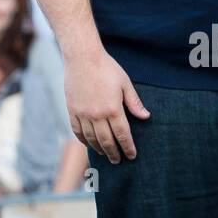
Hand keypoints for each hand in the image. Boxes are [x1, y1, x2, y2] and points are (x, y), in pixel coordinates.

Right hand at [63, 46, 149, 162]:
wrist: (82, 57)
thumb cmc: (107, 68)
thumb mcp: (125, 83)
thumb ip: (134, 103)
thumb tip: (145, 117)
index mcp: (113, 109)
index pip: (123, 135)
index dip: (128, 147)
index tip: (131, 155)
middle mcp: (97, 115)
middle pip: (107, 141)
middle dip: (114, 153)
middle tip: (118, 160)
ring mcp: (83, 114)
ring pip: (91, 139)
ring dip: (99, 149)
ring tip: (106, 155)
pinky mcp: (72, 110)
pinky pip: (77, 131)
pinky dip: (83, 140)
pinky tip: (89, 144)